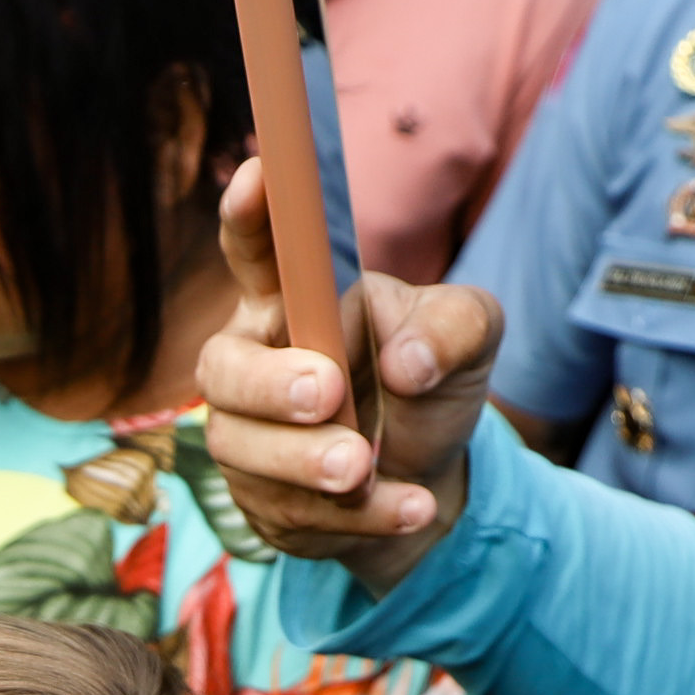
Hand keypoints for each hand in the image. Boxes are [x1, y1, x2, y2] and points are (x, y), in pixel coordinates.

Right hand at [193, 158, 501, 594]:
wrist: (432, 485)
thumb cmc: (432, 387)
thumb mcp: (470, 337)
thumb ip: (455, 325)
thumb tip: (404, 365)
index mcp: (295, 300)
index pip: (257, 250)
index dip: (248, 216)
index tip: (259, 179)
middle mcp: (255, 363)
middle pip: (223, 368)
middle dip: (269, 384)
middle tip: (325, 393)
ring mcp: (248, 437)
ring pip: (246, 450)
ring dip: (311, 463)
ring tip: (369, 468)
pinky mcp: (261, 502)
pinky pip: (288, 513)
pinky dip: (355, 515)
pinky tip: (411, 506)